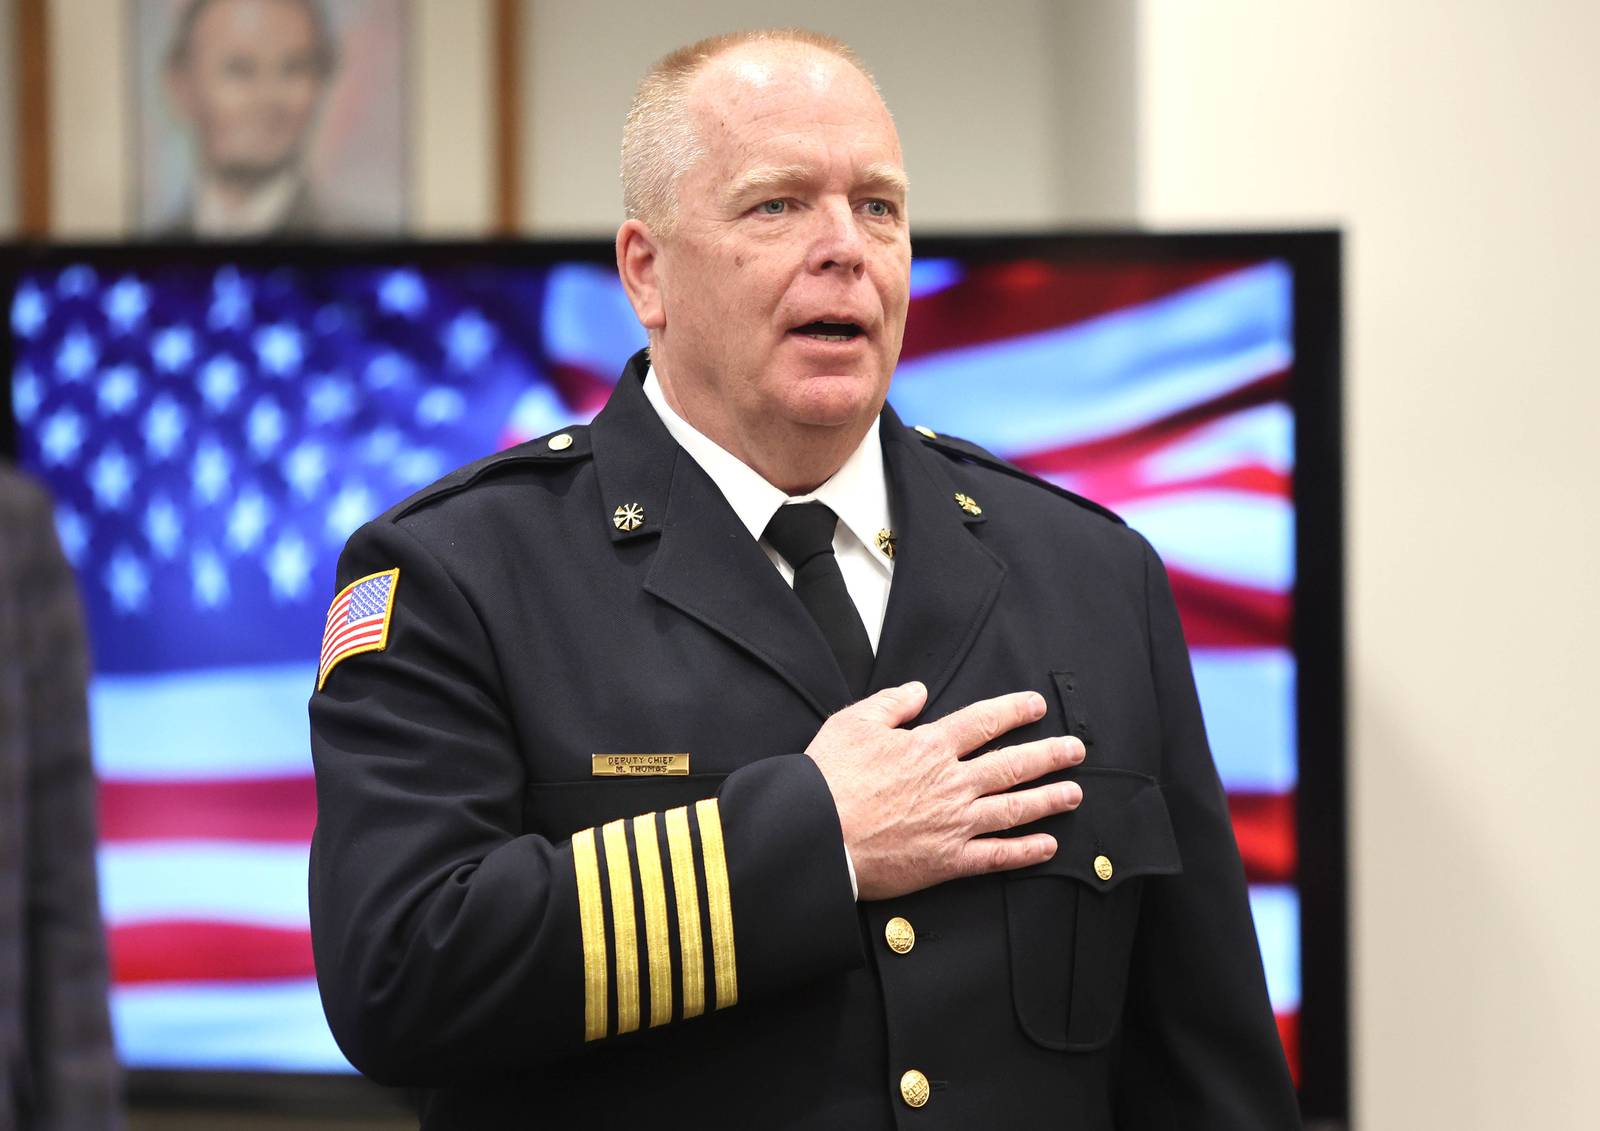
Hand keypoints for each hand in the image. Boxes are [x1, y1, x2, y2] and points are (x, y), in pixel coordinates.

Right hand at [804, 681, 1085, 900]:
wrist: (817, 835)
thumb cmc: (829, 779)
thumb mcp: (853, 722)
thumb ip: (890, 703)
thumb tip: (918, 691)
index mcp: (929, 747)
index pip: (982, 722)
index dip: (1013, 711)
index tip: (1035, 706)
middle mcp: (951, 783)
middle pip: (1011, 765)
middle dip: (1049, 755)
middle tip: (1075, 750)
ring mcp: (954, 823)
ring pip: (1014, 809)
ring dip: (1048, 800)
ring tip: (1073, 794)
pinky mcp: (947, 861)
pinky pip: (996, 856)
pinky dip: (1025, 852)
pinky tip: (1046, 846)